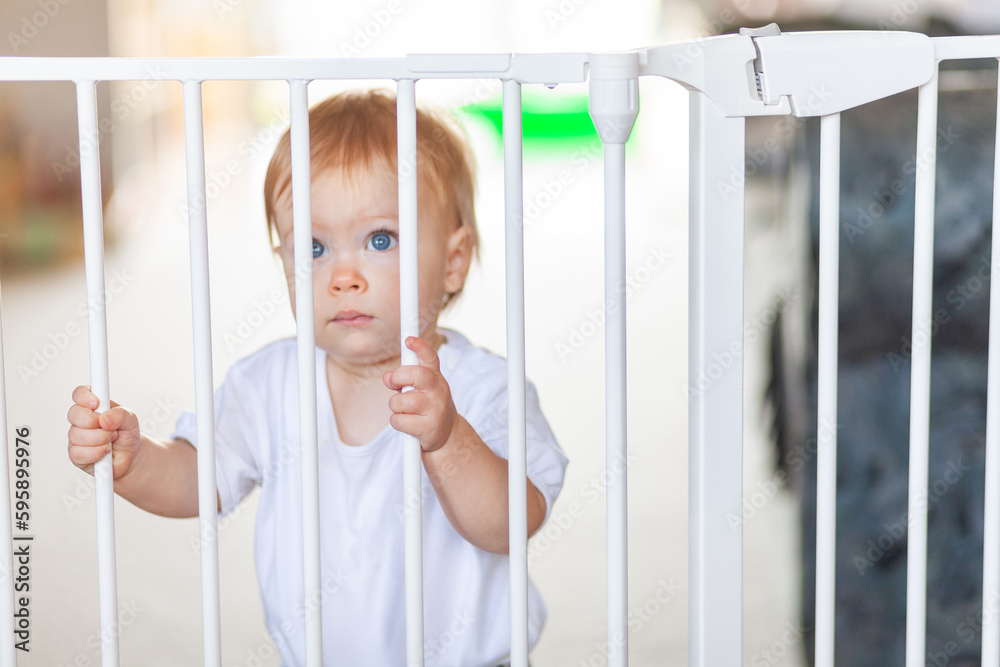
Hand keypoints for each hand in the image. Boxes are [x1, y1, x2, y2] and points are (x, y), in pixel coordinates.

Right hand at [67, 385, 143, 479]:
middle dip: (94, 421)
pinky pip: (78, 453)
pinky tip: (105, 451)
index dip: (84, 396)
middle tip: (110, 427)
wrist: (131, 454)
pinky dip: (96, 453)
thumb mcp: (131, 419)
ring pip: (77, 435)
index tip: (97, 403)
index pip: (79, 394)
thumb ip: (121, 415)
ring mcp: (76, 437)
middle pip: (74, 414)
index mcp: (93, 406)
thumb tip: (105, 418)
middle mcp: (82, 420)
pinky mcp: (76, 455)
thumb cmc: (127, 433)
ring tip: (112, 439)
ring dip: (100, 438)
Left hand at [382, 336, 457, 451]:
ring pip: (401, 401)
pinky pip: (399, 420)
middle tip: (396, 384)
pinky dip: (397, 423)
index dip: (420, 346)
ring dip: (396, 407)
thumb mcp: (419, 389)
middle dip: (398, 377)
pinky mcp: (429, 427)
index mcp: (435, 377)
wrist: (447, 435)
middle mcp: (438, 390)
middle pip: (416, 374)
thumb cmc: (428, 407)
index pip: (430, 357)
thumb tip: (387, 376)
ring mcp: (435, 409)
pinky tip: (408, 424)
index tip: (409, 340)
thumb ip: (402, 380)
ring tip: (405, 411)